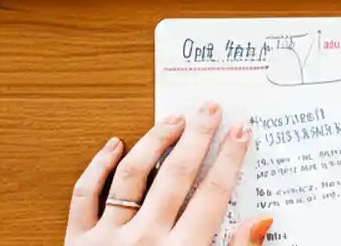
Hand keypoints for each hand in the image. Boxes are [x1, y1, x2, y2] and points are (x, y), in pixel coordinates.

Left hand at [65, 101, 272, 245]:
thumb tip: (263, 221)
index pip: (213, 195)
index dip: (230, 160)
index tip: (242, 132)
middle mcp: (145, 240)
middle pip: (177, 176)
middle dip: (198, 137)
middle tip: (211, 108)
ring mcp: (108, 238)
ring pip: (133, 174)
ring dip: (155, 141)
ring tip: (173, 120)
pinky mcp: (77, 241)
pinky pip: (86, 193)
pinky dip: (99, 164)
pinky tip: (115, 143)